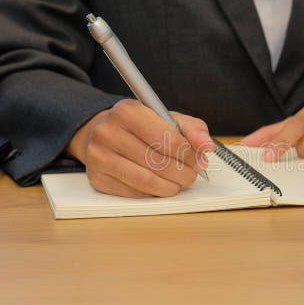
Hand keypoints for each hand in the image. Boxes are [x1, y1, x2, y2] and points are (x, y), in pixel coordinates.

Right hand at [66, 99, 212, 197]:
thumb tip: (206, 146)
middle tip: (192, 174)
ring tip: (180, 182)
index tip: (198, 160)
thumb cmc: (140, 126)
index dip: (188, 154)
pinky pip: (134, 192)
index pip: (165, 138)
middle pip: (157, 161)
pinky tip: (161, 185)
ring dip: (171, 186)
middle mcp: (108, 132)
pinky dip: (154, 193)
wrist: (102, 133)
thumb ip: (192, 129)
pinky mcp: (97, 178)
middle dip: (183, 172)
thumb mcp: (167, 118)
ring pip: (146, 181)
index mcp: (127, 111)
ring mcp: (99, 157)